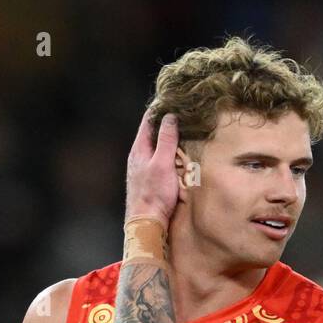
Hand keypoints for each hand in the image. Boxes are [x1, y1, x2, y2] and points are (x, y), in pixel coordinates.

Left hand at [125, 111, 180, 229]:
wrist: (147, 224)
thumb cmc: (153, 195)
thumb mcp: (162, 164)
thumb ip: (166, 140)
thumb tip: (170, 116)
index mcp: (139, 149)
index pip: (148, 121)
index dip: (160, 108)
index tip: (172, 98)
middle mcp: (139, 157)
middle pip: (153, 133)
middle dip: (166, 123)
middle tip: (182, 113)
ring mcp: (143, 169)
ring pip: (157, 148)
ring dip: (169, 140)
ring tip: (183, 132)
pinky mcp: (150, 181)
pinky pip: (161, 161)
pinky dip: (170, 155)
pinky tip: (179, 157)